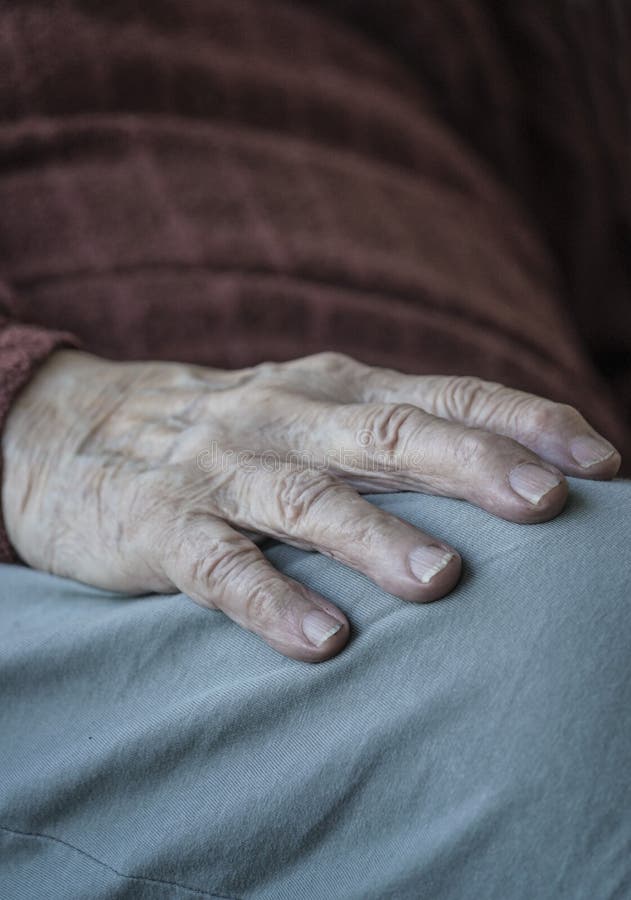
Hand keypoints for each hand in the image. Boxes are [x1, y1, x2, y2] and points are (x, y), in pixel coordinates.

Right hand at [2, 350, 619, 660]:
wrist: (79, 430)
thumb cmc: (229, 431)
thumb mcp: (313, 413)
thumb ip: (392, 433)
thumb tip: (510, 469)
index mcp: (335, 391)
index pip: (442, 394)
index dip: (521, 420)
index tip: (599, 459)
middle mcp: (288, 421)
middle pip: (387, 436)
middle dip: (469, 466)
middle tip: (543, 505)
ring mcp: (224, 471)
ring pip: (307, 501)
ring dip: (375, 537)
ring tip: (441, 579)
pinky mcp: (164, 525)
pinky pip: (219, 566)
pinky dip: (270, 599)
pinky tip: (320, 640)